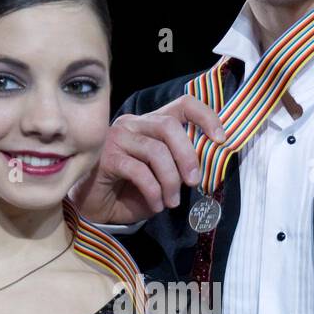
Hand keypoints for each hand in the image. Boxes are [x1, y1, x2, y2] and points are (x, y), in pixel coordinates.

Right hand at [68, 97, 227, 222]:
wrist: (92, 208)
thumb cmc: (127, 191)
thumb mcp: (161, 177)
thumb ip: (179, 166)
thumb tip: (203, 169)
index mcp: (149, 123)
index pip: (182, 105)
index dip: (205, 117)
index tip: (221, 139)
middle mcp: (132, 124)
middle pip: (169, 126)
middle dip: (187, 156)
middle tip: (194, 181)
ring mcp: (117, 138)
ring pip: (156, 151)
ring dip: (170, 181)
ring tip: (172, 202)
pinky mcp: (106, 156)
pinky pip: (139, 171)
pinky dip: (153, 191)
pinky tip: (156, 205)